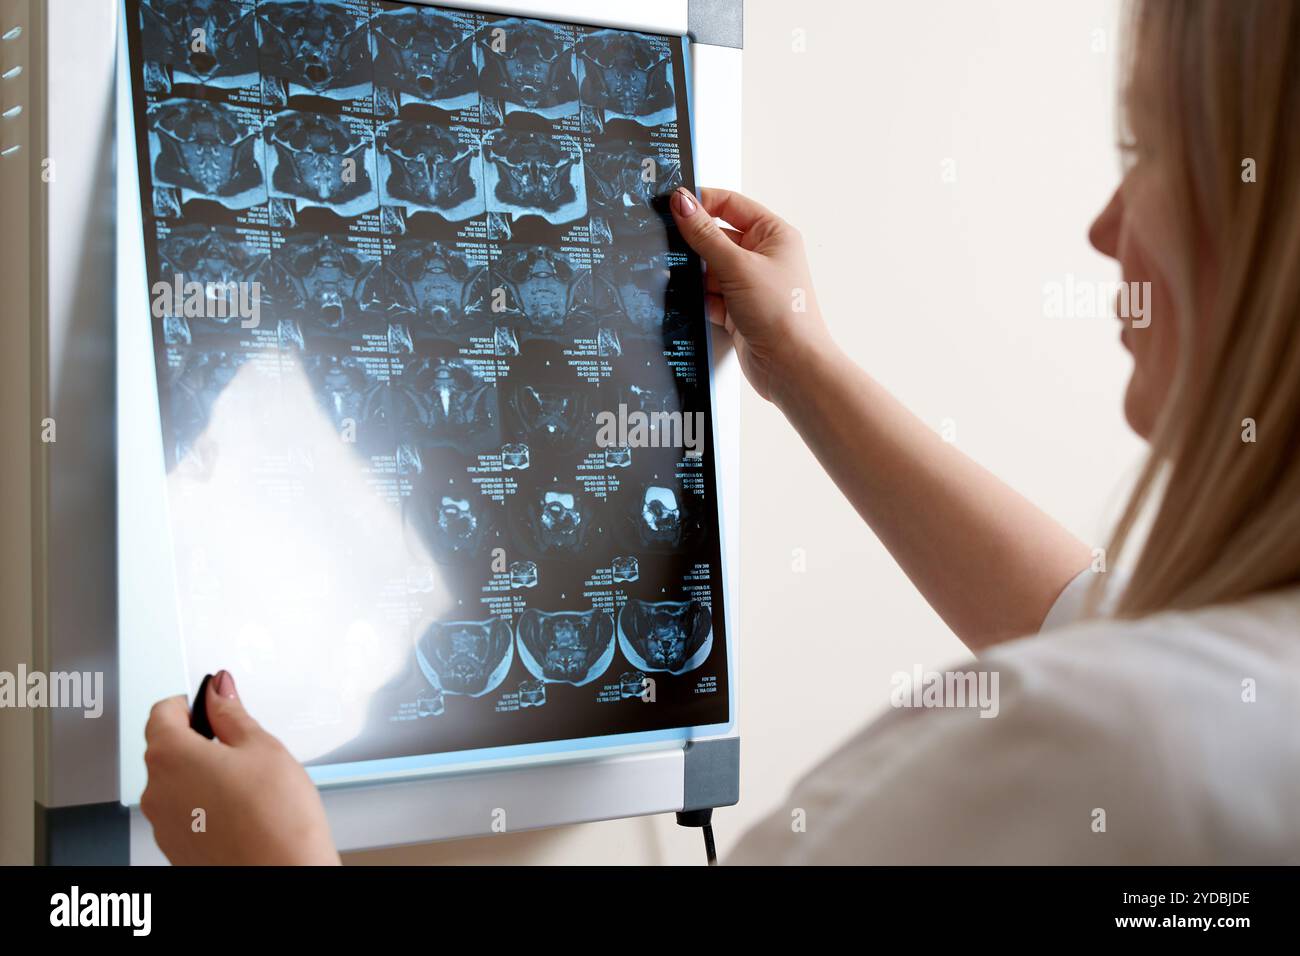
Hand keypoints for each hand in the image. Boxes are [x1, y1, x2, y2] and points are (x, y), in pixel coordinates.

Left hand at [141, 671, 340, 865]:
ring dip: (203, 775)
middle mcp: (156, 791)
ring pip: (177, 783)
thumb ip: (232, 714)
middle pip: (167, 748)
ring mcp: (163, 824)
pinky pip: (184, 814)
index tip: (213, 702)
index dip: (192, 701)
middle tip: (241, 746)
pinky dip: (205, 806)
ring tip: (247, 785)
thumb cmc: (276, 819)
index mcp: (170, 756)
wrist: (283, 875)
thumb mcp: (262, 747)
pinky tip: (241, 811)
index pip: (162, 711)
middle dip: (200, 741)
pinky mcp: (176, 849)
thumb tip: (220, 690)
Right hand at [669, 186, 832, 402]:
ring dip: (696, 276)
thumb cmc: (782, 314)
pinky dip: (699, 299)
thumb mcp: (737, 266)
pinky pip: (709, 296)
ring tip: (683, 280)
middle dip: (694, 246)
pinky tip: (693, 302)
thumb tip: (682, 203)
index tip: (672, 205)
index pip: (730, 204)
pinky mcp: (738, 309)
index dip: (701, 202)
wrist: (790, 367)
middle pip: (716, 237)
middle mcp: (763, 256)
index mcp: (773, 234)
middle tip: (668, 244)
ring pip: (709, 269)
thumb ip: (704, 235)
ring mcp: (749, 284)